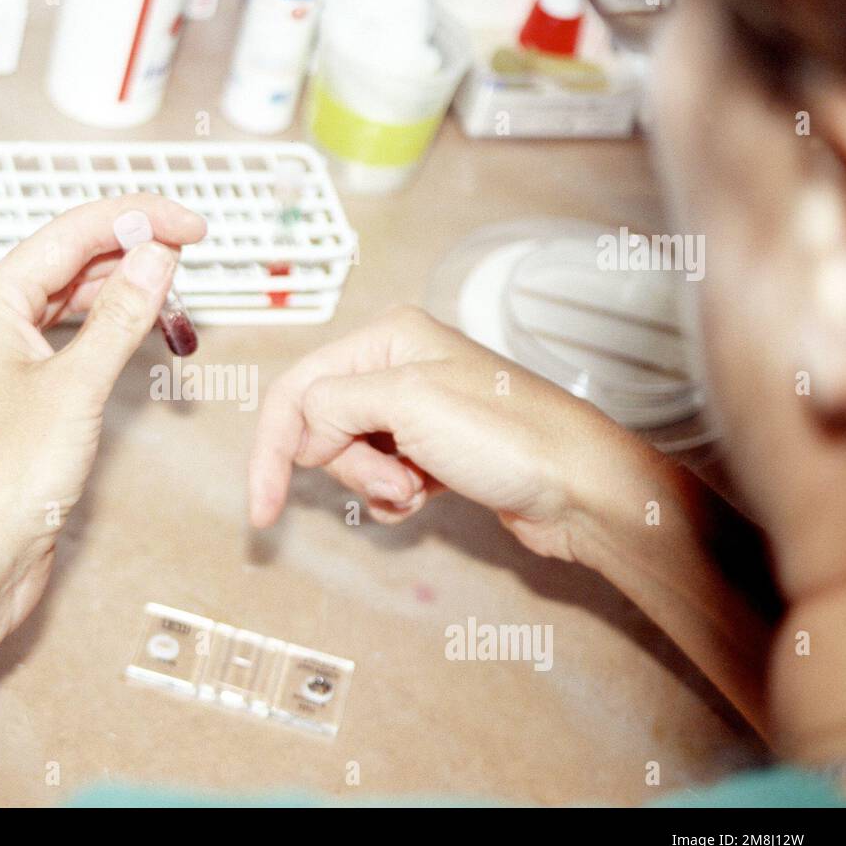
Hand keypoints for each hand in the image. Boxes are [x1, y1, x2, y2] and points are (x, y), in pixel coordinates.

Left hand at [0, 195, 206, 703]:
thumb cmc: (0, 482)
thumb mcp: (76, 388)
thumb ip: (121, 316)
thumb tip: (156, 255)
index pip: (72, 233)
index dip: (137, 219)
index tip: (192, 224)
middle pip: (71, 259)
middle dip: (132, 248)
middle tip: (192, 248)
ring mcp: (8, 360)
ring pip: (74, 300)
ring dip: (125, 289)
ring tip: (176, 286)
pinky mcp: (26, 396)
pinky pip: (74, 341)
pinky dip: (112, 329)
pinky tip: (142, 328)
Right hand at [247, 306, 648, 561]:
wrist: (581, 488)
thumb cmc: (507, 435)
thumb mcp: (407, 401)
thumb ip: (334, 405)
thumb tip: (303, 434)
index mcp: (387, 338)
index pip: (298, 390)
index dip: (273, 448)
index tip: (263, 508)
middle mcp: (398, 366)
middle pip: (323, 426)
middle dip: (346, 466)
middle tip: (393, 481)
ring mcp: (417, 411)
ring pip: (351, 457)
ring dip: (374, 484)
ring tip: (419, 489)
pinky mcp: (434, 452)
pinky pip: (381, 479)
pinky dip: (393, 498)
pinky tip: (426, 498)